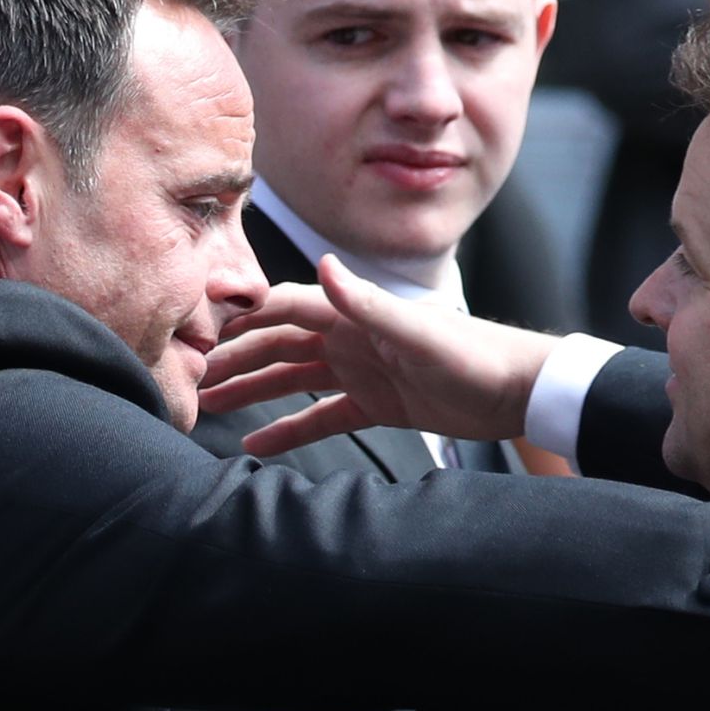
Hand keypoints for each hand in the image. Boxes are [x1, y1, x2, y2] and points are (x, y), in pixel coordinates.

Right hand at [201, 255, 561, 455]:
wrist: (520, 391)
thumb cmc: (477, 355)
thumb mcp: (420, 331)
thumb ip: (368, 303)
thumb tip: (321, 265)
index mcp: (355, 313)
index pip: (283, 306)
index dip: (241, 314)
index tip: (197, 325)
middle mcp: (350, 337)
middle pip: (277, 343)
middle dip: (233, 357)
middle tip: (189, 377)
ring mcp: (360, 370)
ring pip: (291, 379)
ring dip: (251, 391)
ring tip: (207, 407)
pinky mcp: (375, 404)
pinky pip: (320, 417)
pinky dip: (288, 430)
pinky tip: (256, 445)